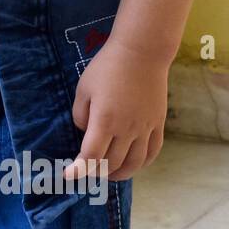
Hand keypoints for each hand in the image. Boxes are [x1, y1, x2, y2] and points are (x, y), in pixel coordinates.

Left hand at [60, 38, 168, 184]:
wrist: (142, 52)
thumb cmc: (107, 67)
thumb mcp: (84, 89)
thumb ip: (80, 115)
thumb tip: (85, 132)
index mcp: (105, 121)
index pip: (91, 156)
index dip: (79, 169)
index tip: (69, 175)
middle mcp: (127, 129)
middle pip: (111, 163)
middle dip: (97, 171)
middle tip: (87, 170)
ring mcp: (145, 128)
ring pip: (134, 163)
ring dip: (120, 173)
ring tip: (109, 174)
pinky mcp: (158, 123)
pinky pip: (153, 152)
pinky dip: (142, 164)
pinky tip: (133, 165)